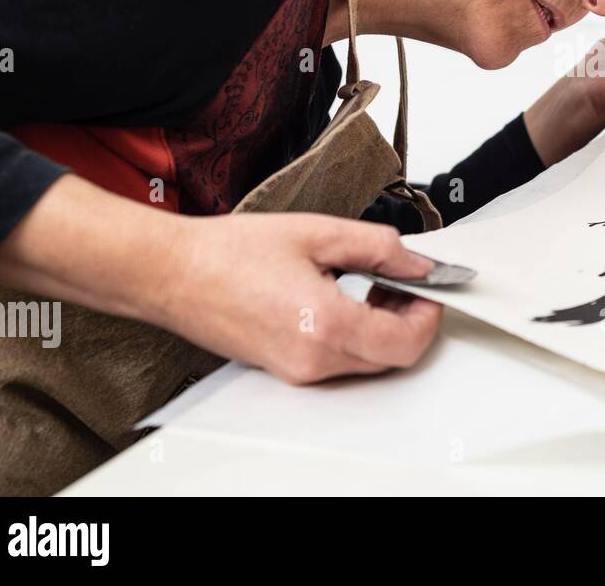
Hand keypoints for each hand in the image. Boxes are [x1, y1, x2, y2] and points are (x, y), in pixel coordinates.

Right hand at [0, 174, 442, 383]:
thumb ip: (378, 246)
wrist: (173, 273)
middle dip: (411, 319)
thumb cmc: (229, 253)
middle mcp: (312, 359)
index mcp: (324, 324)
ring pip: (368, 362)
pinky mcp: (286, 369)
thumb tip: (417, 261)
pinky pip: (340, 361)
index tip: (432, 285)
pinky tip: (348, 298)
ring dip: (385, 327)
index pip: (407, 342)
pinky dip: (358, 334)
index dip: (430, 313)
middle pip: (392, 358)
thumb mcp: (318, 233)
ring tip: (376, 283)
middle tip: (407, 280)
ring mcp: (297, 371)